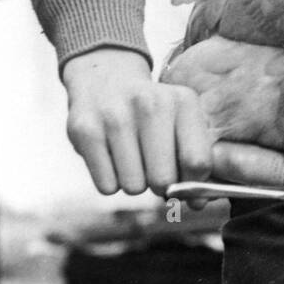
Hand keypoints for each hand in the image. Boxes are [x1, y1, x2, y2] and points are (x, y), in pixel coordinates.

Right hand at [62, 48, 212, 195]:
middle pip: (163, 179)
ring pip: (133, 187)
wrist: (105, 79)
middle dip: (160, 185)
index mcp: (183, 101)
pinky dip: (110, 181)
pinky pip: (106, 186)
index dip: (192, 184)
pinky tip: (112, 156)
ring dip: (134, 182)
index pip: (197, 162)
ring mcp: (115, 115)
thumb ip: (196, 162)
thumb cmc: (153, 114)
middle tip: (153, 167)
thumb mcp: (181, 123)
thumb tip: (198, 203)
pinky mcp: (85, 130)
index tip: (184, 183)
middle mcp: (150, 103)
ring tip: (132, 157)